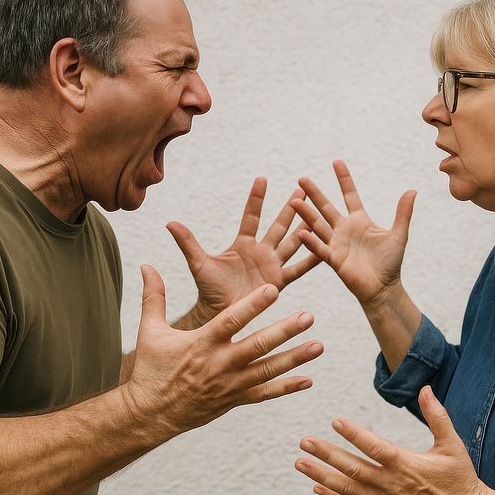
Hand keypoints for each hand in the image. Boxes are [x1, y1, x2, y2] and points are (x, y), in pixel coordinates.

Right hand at [124, 265, 323, 436]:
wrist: (150, 414)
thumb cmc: (151, 369)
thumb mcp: (150, 330)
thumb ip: (154, 296)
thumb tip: (146, 265)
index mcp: (201, 343)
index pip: (231, 320)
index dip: (253, 305)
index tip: (274, 289)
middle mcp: (219, 364)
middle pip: (257, 346)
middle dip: (285, 331)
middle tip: (309, 316)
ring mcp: (229, 385)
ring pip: (267, 370)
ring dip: (294, 358)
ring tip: (319, 345)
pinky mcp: (234, 400)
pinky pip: (264, 394)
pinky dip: (286, 387)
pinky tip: (308, 379)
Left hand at [167, 177, 319, 321]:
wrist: (220, 315)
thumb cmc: (208, 290)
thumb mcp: (199, 263)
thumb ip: (188, 242)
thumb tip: (169, 223)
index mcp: (242, 245)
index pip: (251, 217)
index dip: (256, 199)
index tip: (262, 178)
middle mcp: (260, 252)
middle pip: (278, 225)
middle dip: (290, 207)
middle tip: (302, 188)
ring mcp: (272, 266)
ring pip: (292, 243)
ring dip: (304, 227)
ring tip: (317, 212)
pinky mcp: (280, 281)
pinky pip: (298, 268)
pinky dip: (311, 258)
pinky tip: (324, 247)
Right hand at [292, 160, 415, 308]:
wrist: (383, 288)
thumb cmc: (390, 262)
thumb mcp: (398, 235)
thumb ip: (403, 213)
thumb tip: (412, 191)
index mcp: (359, 220)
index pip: (350, 195)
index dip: (344, 179)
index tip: (336, 161)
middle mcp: (344, 229)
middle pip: (327, 207)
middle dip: (315, 193)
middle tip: (302, 179)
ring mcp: (336, 243)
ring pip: (318, 225)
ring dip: (307, 214)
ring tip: (294, 201)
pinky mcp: (333, 259)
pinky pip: (320, 248)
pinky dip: (311, 241)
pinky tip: (302, 232)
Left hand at [294, 386, 488, 494]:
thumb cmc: (459, 476)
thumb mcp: (452, 444)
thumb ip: (437, 416)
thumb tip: (426, 389)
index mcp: (408, 465)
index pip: (376, 448)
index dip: (355, 435)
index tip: (335, 421)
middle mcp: (392, 484)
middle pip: (354, 469)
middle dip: (327, 455)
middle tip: (304, 442)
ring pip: (348, 488)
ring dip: (322, 475)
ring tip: (299, 463)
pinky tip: (316, 486)